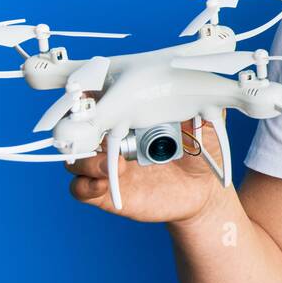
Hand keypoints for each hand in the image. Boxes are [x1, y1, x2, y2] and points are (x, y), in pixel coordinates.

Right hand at [65, 108, 228, 223]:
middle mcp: (113, 138)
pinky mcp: (107, 191)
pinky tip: (105, 182)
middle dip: (75, 127)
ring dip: (85, 158)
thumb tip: (206, 90)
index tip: (88, 93)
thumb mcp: (207, 124)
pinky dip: (86, 185)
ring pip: (75, 158)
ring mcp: (108, 165)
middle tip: (88, 128)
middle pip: (76, 129)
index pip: (97, 101)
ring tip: (108, 163)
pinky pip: (80, 189)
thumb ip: (203, 107)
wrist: (204, 190)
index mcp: (130, 115)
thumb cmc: (201, 151)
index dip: (88, 96)